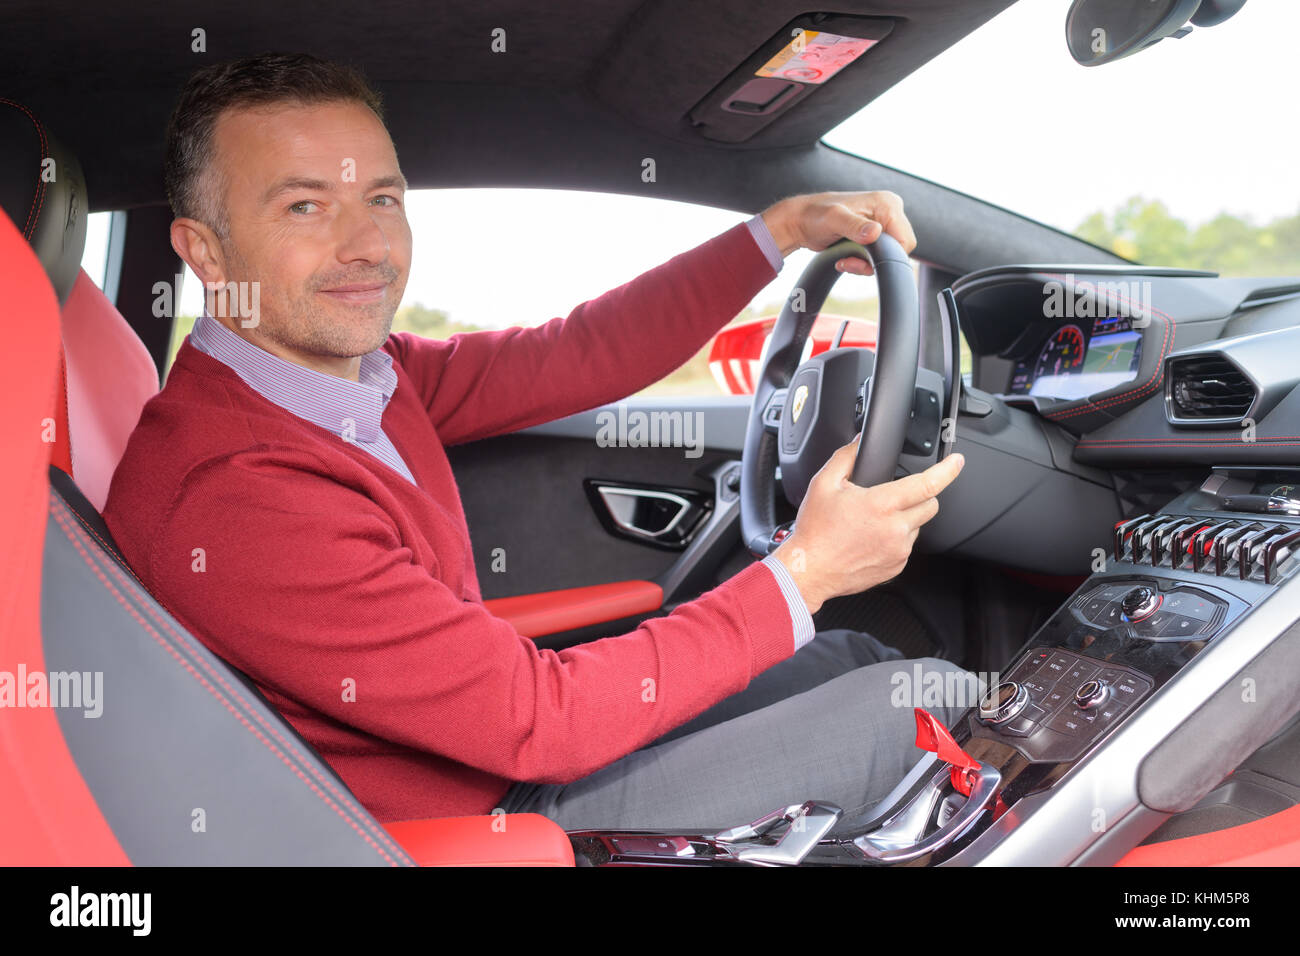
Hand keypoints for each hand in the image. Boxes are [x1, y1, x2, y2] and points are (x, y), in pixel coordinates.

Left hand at [760, 190, 916, 274]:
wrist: (803, 221)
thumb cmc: (815, 215)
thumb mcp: (834, 219)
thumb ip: (854, 226)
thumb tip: (875, 232)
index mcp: (887, 203)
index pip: (905, 240)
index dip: (887, 256)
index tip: (860, 259)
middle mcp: (889, 211)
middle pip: (899, 249)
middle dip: (875, 261)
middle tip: (849, 261)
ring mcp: (883, 223)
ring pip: (889, 255)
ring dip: (867, 263)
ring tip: (845, 258)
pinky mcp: (876, 234)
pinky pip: (880, 255)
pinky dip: (864, 262)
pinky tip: (847, 257)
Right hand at [771, 437, 964, 615]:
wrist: (810, 570)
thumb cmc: (815, 531)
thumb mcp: (823, 484)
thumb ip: (846, 457)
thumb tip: (860, 442)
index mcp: (881, 505)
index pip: (928, 483)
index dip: (948, 470)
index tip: (957, 461)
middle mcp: (895, 529)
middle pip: (931, 505)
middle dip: (921, 495)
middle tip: (895, 496)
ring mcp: (898, 551)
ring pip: (918, 526)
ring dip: (905, 518)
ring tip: (874, 522)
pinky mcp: (896, 567)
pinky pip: (906, 546)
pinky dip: (895, 539)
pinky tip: (871, 538)